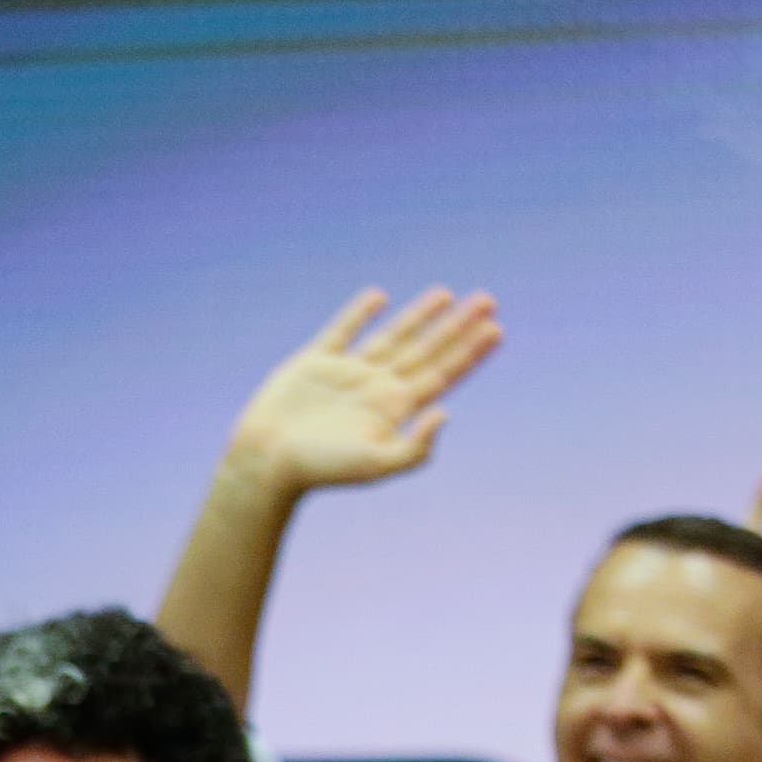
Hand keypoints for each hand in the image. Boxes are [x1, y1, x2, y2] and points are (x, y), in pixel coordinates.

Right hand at [218, 286, 501, 496]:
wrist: (265, 462)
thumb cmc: (320, 468)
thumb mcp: (376, 465)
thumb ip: (416, 448)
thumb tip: (445, 412)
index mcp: (394, 409)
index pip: (442, 374)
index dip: (470, 352)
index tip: (496, 329)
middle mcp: (376, 387)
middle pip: (427, 350)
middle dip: (457, 326)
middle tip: (488, 299)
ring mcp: (346, 373)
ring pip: (393, 336)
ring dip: (420, 315)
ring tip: (447, 293)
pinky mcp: (314, 363)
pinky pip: (342, 332)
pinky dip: (359, 314)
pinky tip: (379, 297)